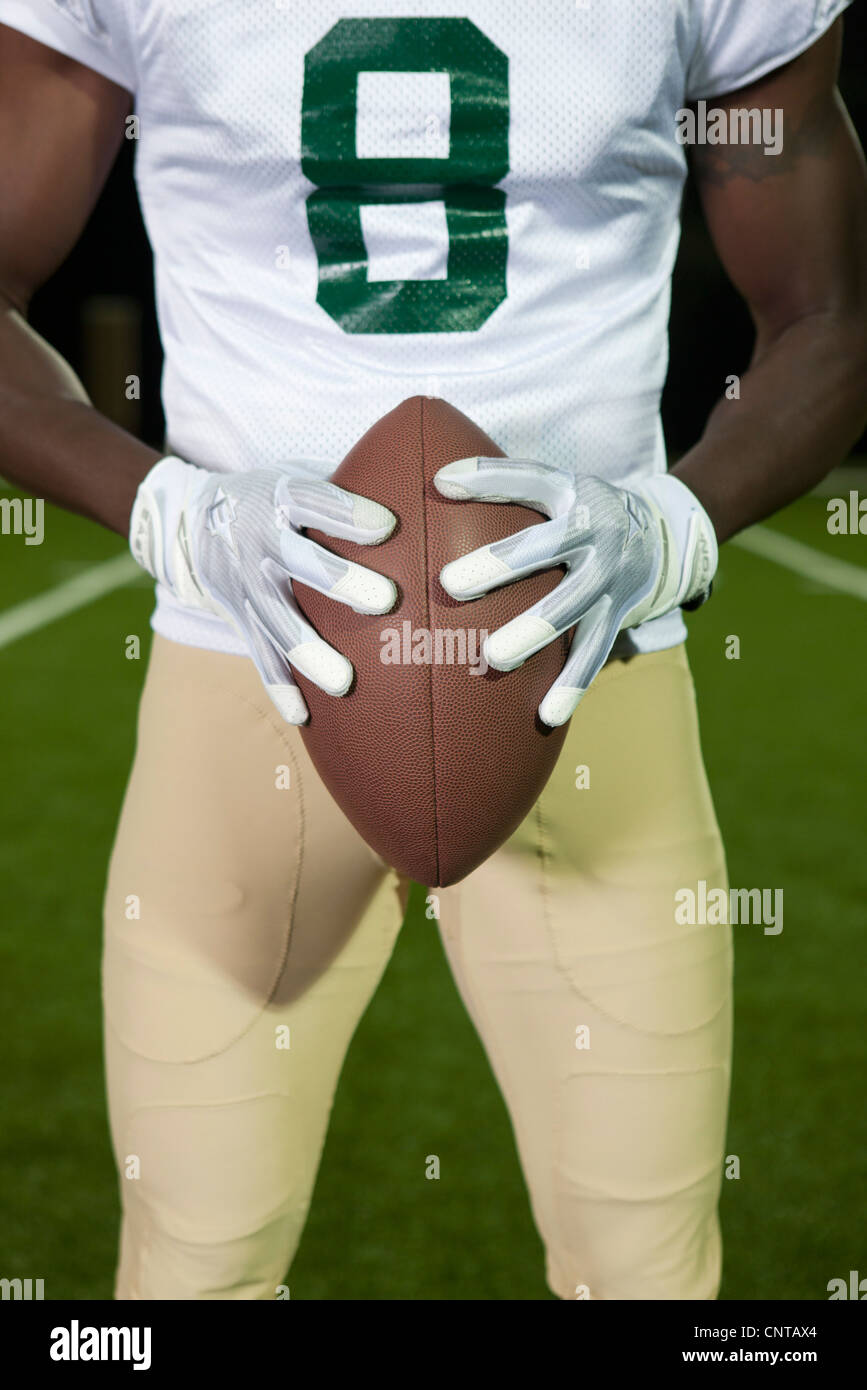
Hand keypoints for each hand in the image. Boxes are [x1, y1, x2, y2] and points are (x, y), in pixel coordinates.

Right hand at [129, 455, 396, 723]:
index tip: (386, 527)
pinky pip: (259, 654)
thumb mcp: (297, 476)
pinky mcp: (238, 616)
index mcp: (280, 496)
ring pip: (278, 620)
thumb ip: (348, 486)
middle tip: (386, 600)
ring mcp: (245, 582)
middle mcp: (259, 539)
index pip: (314, 501)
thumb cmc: (274, 499)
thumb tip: (430, 489)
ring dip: (311, 651)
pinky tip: (303, 715)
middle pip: (301, 562)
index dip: (348, 513)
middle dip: (342, 581)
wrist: (191, 520)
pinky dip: (278, 684)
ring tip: (345, 683)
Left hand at [434, 458, 716, 726]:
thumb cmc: (581, 510)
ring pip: (573, 606)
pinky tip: (546, 716)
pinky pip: (593, 652)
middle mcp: (599, 531)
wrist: (661, 535)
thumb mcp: (556, 487)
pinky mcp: (618, 615)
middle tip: (451, 585)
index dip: (488, 478)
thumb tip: (438, 480)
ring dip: (534, 631)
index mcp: (574, 494)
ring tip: (494, 658)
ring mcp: (610, 577)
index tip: (442, 484)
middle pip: (549, 546)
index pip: (529, 480)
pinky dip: (572, 684)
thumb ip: (503, 483)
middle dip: (501, 564)